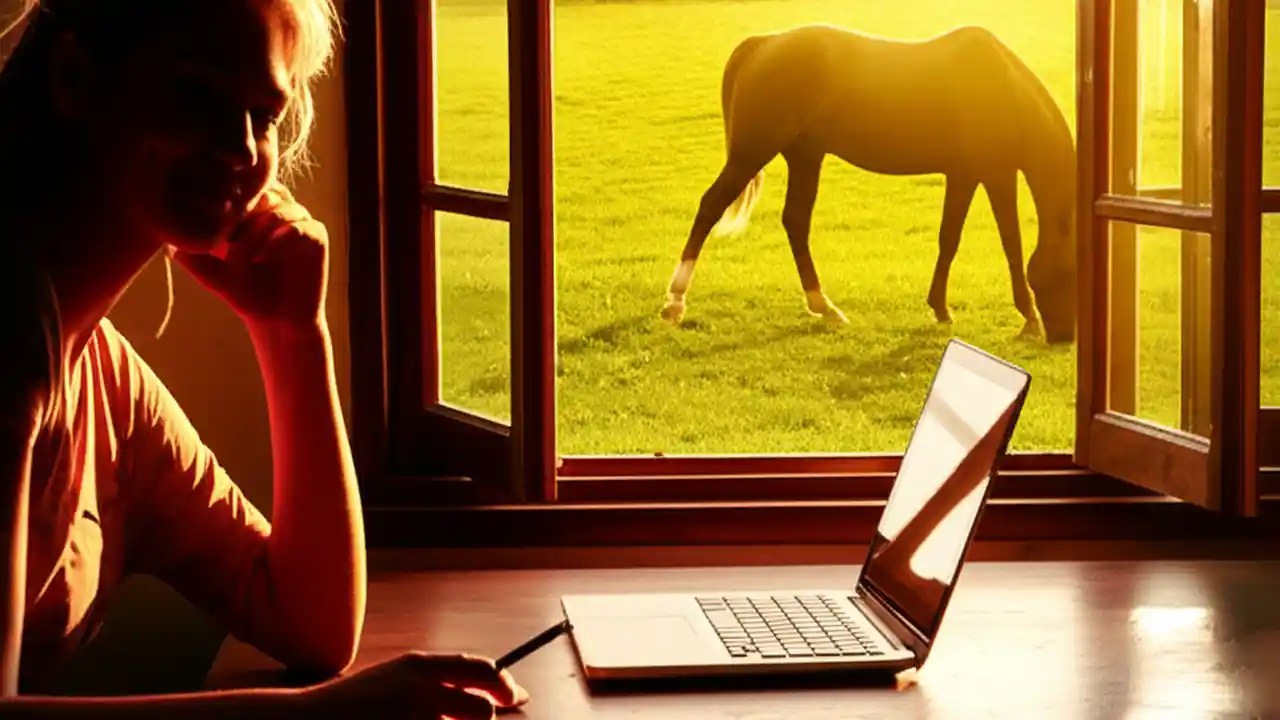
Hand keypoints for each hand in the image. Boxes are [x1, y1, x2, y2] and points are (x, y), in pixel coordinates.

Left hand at [174, 182, 327, 330]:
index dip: (224, 204)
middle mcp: (281, 208)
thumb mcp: (210, 271)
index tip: (209, 231)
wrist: (278, 320)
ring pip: (278, 209)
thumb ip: (191, 254)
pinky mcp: (317, 236)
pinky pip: (299, 227)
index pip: (241, 187)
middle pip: (260, 193)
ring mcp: (301, 220)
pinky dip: (277, 241)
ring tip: (239, 256)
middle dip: (239, 215)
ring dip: (255, 231)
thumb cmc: (245, 292)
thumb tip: (166, 239)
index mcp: (257, 209)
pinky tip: (259, 258)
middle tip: (222, 240)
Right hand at [301, 652, 529, 719]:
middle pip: (484, 711)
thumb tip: (494, 696)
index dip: (504, 686)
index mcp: (418, 666)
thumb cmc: (355, 705)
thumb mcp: (397, 679)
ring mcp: (413, 719)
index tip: (515, 698)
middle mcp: (419, 690)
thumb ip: (438, 682)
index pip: (481, 669)